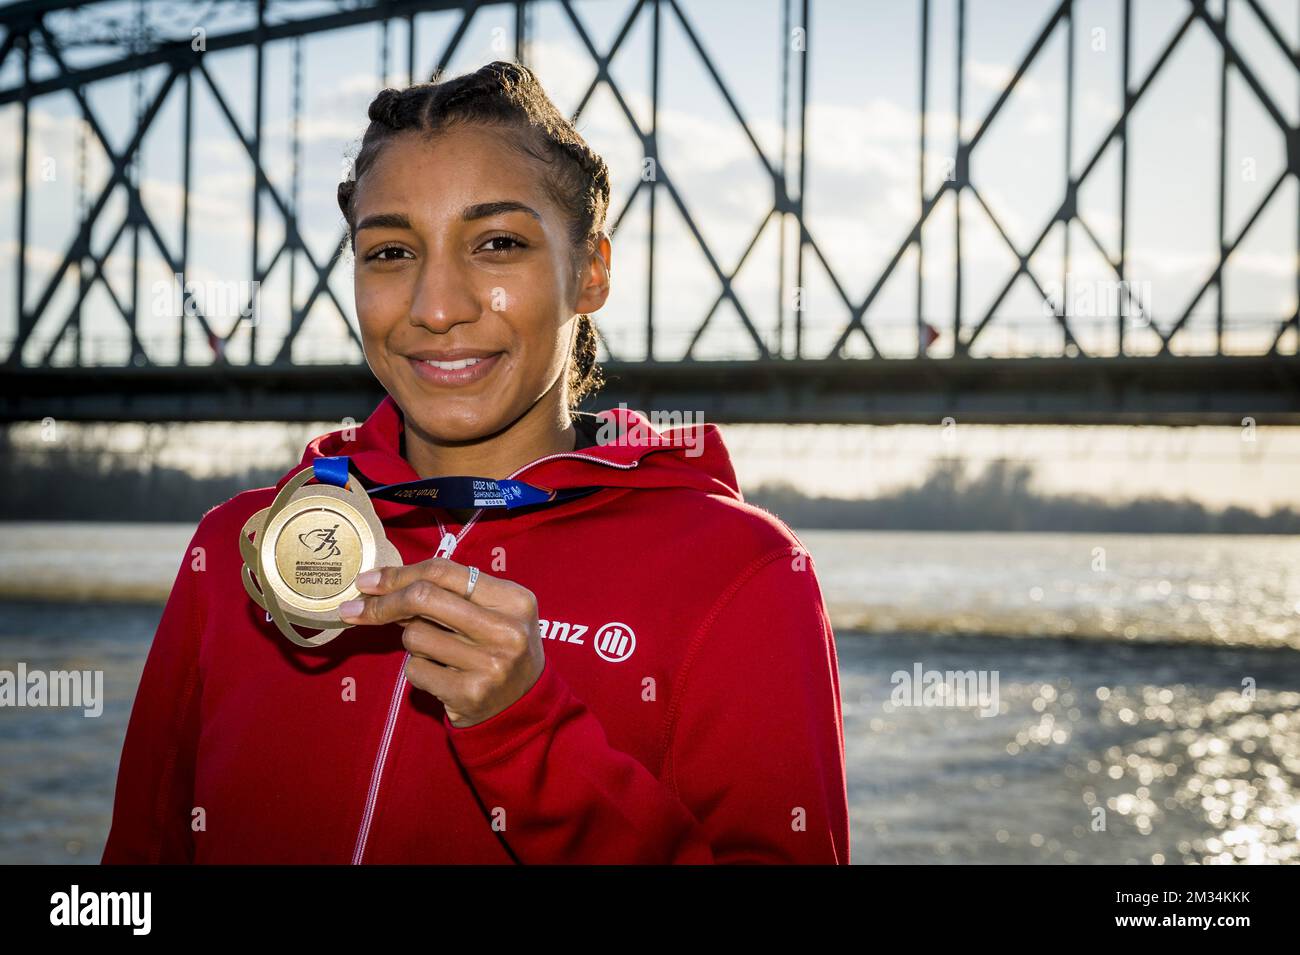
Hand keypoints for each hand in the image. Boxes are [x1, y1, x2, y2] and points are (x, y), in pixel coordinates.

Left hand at [337, 558, 544, 727]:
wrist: (523, 708)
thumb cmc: (497, 649)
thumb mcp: (491, 613)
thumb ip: (447, 595)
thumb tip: (380, 583)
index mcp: (514, 600)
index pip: (444, 572)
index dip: (399, 574)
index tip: (368, 581)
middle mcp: (506, 630)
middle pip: (423, 597)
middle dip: (384, 603)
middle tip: (356, 608)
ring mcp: (490, 664)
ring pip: (415, 636)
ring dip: (413, 642)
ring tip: (438, 652)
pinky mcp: (470, 694)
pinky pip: (415, 670)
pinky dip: (418, 669)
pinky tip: (440, 675)